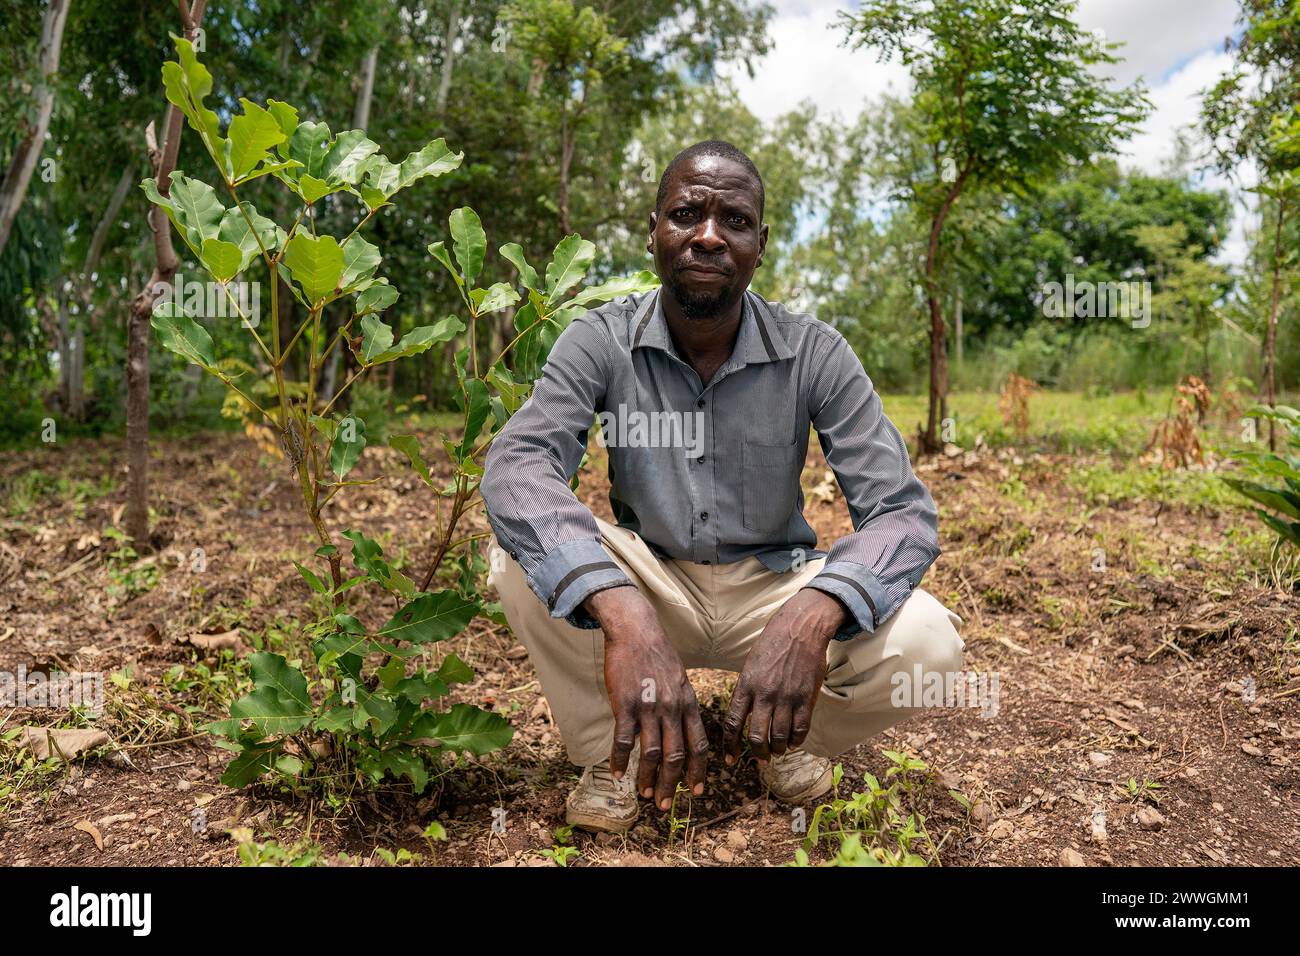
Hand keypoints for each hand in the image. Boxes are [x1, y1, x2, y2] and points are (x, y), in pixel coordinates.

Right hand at [585, 586, 707, 809]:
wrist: (636, 631)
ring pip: (651, 753)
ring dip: (647, 778)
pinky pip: (623, 740)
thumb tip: (679, 734)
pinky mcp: (625, 704)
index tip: (697, 791)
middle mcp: (672, 709)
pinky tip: (617, 773)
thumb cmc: (657, 656)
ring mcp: (649, 707)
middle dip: (671, 784)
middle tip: (665, 805)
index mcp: (688, 704)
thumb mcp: (679, 680)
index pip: (699, 745)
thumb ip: (681, 708)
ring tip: (643, 795)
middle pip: (675, 756)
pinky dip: (619, 760)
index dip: (699, 771)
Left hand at [723, 588, 846, 763]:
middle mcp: (764, 694)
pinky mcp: (806, 698)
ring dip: (777, 750)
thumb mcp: (751, 665)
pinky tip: (793, 741)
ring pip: (779, 738)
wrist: (800, 629)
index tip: (730, 760)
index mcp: (746, 685)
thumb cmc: (772, 645)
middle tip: (760, 758)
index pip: (733, 723)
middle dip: (757, 754)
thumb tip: (743, 717)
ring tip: (777, 750)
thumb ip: (746, 690)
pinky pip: (800, 729)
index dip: (730, 746)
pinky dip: (796, 741)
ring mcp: (787, 698)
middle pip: (757, 737)